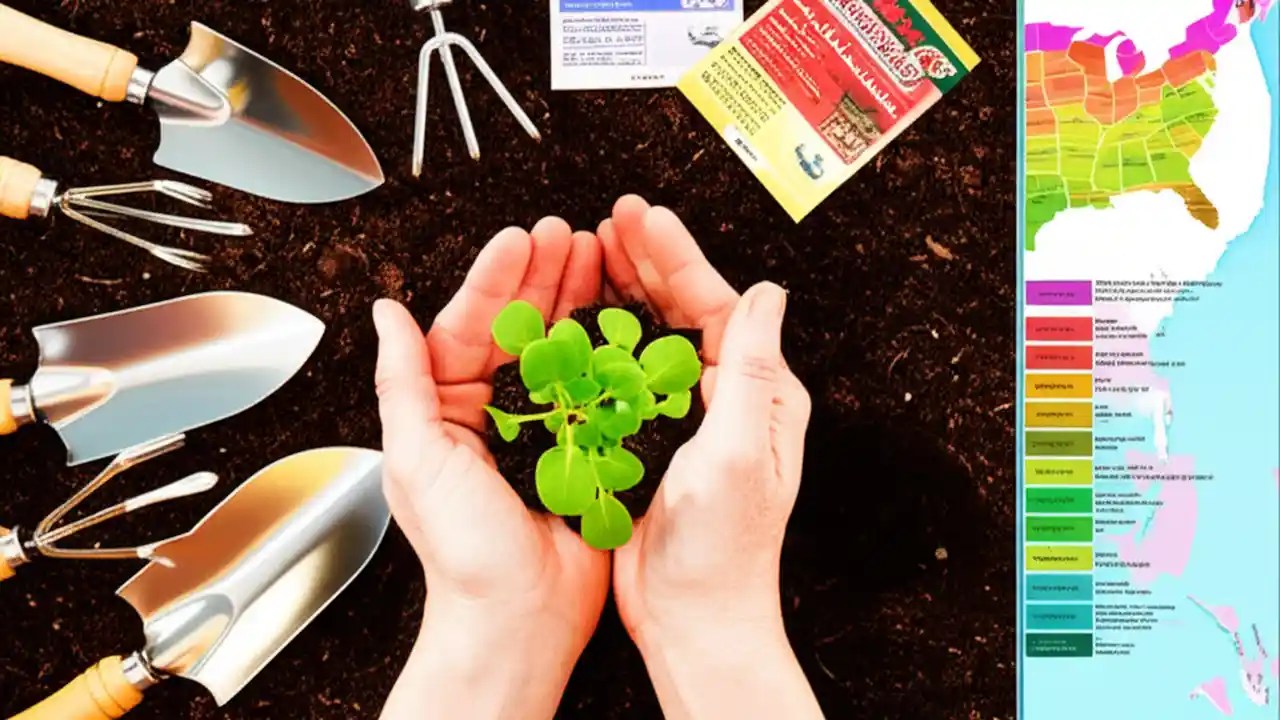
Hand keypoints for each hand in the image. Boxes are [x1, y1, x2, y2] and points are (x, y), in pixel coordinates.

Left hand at [374, 218, 609, 719]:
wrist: (520, 617)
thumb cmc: (461, 552)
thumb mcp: (415, 458)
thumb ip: (402, 382)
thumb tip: (385, 314)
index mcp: (448, 407)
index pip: (469, 324)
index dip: (496, 279)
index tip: (520, 240)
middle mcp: (497, 410)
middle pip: (521, 326)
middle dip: (545, 276)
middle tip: (571, 233)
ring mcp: (545, 426)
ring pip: (562, 348)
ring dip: (580, 300)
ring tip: (600, 255)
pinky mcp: (586, 447)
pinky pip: (598, 389)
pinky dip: (612, 350)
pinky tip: (625, 314)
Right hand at [601, 196, 822, 718]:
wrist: (693, 617)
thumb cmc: (724, 548)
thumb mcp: (740, 452)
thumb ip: (751, 370)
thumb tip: (767, 293)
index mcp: (759, 394)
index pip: (719, 305)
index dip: (679, 258)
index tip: (646, 218)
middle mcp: (727, 399)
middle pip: (685, 311)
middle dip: (649, 262)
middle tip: (612, 218)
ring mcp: (688, 419)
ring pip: (653, 336)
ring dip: (625, 293)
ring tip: (592, 250)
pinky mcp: (651, 441)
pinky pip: (626, 375)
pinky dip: (603, 341)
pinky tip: (577, 319)